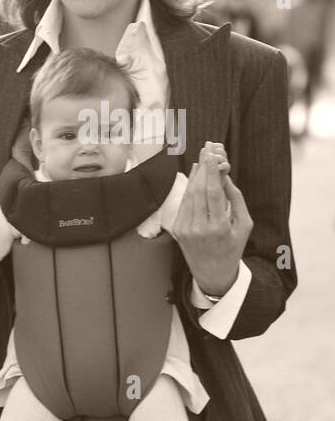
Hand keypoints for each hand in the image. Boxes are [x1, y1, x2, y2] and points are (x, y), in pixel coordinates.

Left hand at [170, 142, 250, 296]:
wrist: (211, 272)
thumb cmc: (233, 246)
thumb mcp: (244, 225)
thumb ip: (236, 200)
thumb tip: (225, 176)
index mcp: (218, 228)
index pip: (213, 193)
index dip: (212, 172)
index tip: (213, 154)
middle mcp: (198, 228)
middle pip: (199, 190)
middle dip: (204, 168)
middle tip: (208, 148)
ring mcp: (184, 229)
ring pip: (189, 195)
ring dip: (196, 174)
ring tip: (203, 157)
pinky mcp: (176, 230)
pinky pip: (184, 203)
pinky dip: (189, 187)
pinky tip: (195, 174)